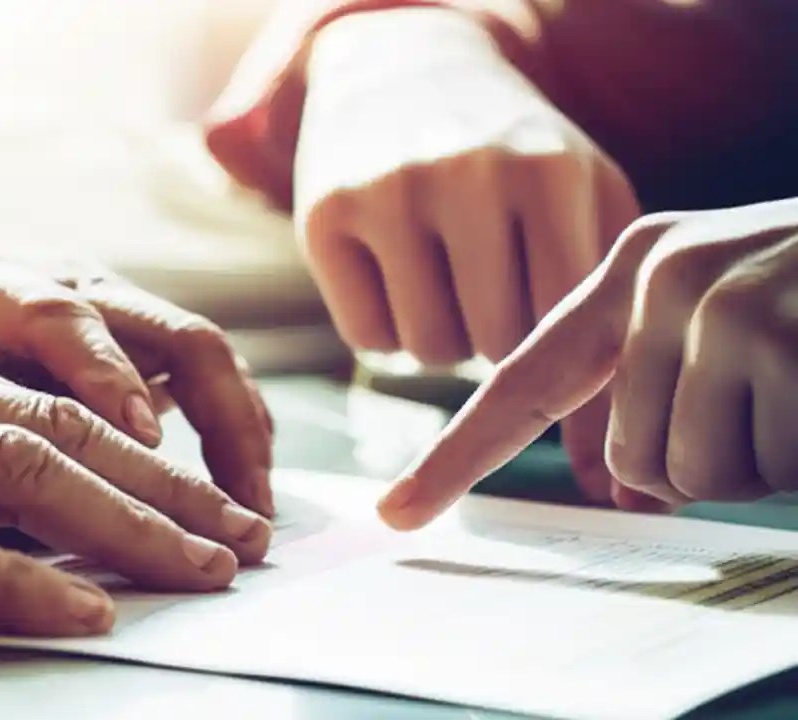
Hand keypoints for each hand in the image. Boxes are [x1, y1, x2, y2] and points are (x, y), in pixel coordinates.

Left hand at [0, 247, 274, 515]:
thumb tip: (33, 497)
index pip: (57, 313)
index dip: (105, 376)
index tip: (142, 443)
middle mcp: (59, 276)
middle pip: (165, 327)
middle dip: (216, 416)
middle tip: (233, 503)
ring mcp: (104, 301)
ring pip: (198, 349)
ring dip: (238, 427)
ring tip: (251, 506)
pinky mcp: (128, 335)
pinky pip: (198, 374)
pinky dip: (231, 427)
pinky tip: (241, 484)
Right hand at [0, 321, 270, 633]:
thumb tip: (44, 519)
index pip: (54, 404)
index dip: (148, 458)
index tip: (215, 504)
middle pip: (64, 432)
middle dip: (166, 491)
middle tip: (240, 542)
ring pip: (23, 472)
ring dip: (127, 528)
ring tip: (200, 573)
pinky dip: (19, 578)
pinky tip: (82, 612)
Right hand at [296, 9, 639, 501]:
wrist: (401, 65)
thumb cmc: (509, 156)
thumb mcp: (578, 201)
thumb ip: (603, 318)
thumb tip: (601, 480)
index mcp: (554, 172)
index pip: (569, 328)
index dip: (562, 356)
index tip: (552, 360)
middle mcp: (471, 176)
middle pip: (498, 349)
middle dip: (497, 339)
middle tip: (488, 293)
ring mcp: (390, 192)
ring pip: (430, 352)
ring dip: (441, 339)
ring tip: (443, 280)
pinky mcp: (324, 214)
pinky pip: (369, 341)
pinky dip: (384, 328)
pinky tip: (392, 273)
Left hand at [378, 198, 797, 529]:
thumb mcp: (727, 334)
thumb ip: (652, 396)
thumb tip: (617, 484)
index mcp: (638, 268)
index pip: (525, 382)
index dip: (457, 455)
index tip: (396, 512)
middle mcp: (668, 274)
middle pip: (629, 457)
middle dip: (704, 462)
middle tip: (775, 400)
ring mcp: (726, 301)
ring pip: (692, 473)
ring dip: (762, 461)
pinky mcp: (784, 337)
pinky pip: (761, 469)